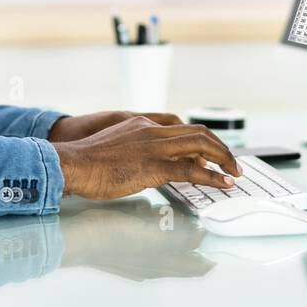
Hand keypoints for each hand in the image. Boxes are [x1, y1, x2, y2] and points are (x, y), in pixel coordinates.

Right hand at [51, 115, 242, 200]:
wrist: (72, 164)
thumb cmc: (86, 163)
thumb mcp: (115, 148)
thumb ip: (134, 151)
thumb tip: (144, 166)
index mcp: (141, 124)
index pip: (181, 126)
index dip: (200, 139)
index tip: (209, 154)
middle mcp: (151, 130)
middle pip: (198, 132)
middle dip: (219, 147)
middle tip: (231, 163)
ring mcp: (154, 146)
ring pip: (200, 144)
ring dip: (223, 158)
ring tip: (234, 172)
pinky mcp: (153, 165)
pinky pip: (191, 169)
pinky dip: (212, 176)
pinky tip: (223, 183)